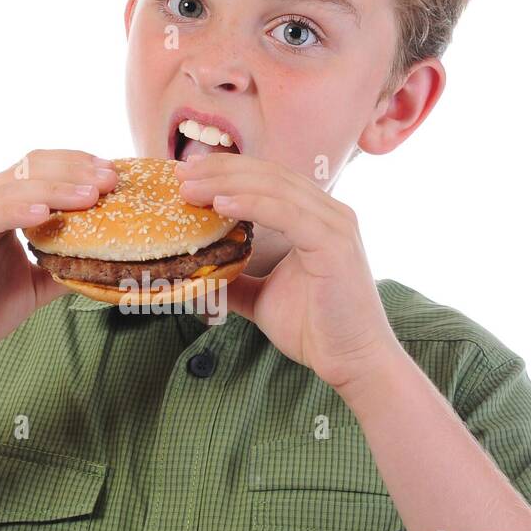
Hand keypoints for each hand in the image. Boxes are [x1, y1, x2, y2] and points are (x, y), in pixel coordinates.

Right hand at [0, 149, 117, 373]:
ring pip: (10, 188)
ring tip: (89, 194)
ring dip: (54, 189)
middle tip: (110, 179)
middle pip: (29, 168)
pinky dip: (13, 210)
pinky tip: (42, 214)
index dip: (77, 166)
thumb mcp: (35, 285)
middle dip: (74, 171)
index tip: (113, 174)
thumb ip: (64, 267)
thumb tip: (109, 263)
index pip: (39, 168)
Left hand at [175, 153, 400, 391]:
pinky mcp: (334, 244)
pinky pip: (287, 213)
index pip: (268, 180)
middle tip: (180, 172)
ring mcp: (335, 225)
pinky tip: (220, 203)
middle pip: (269, 175)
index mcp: (317, 218)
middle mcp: (329, 213)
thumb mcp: (262, 298)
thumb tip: (199, 276)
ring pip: (275, 188)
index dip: (227, 170)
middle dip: (220, 169)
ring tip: (190, 188)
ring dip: (227, 183)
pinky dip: (252, 204)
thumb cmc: (315, 330)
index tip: (187, 171)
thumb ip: (236, 280)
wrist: (351, 361)